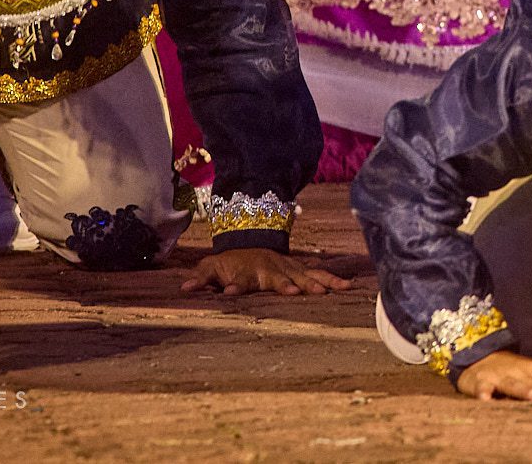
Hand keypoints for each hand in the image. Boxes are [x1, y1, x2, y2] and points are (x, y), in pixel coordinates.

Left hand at [180, 248, 353, 295]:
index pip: (239, 281)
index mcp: (245, 272)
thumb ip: (200, 278)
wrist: (251, 237)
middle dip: (284, 285)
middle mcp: (268, 270)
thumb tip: (184, 288)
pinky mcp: (299, 270)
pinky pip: (318, 274)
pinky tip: (347, 287)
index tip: (229, 292)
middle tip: (292, 293)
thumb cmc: (229, 260)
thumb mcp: (210, 266)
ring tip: (324, 292)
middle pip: (277, 279)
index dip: (234, 286)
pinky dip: (331, 280)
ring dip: (312, 284)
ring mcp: (286, 269)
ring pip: (302, 276)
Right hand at [454, 350, 531, 401]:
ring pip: (512, 383)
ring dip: (524, 390)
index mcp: (531, 369)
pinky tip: (487, 398)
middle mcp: (517, 370)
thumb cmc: (509, 370)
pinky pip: (481, 387)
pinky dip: (484, 391)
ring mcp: (498, 375)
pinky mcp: (479, 381)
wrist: (476, 358)